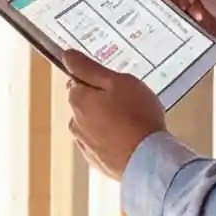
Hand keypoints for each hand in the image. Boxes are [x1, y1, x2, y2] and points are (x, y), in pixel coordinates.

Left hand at [63, 49, 165, 180]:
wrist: (148, 158)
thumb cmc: (136, 116)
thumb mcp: (117, 81)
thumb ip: (89, 68)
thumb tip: (67, 55)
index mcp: (78, 99)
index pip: (78, 80)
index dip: (98, 79)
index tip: (116, 83)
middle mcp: (75, 122)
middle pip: (85, 102)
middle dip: (102, 100)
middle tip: (128, 101)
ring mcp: (84, 144)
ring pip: (92, 123)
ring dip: (106, 120)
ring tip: (132, 121)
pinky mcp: (96, 160)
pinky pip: (101, 142)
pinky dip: (111, 138)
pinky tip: (129, 138)